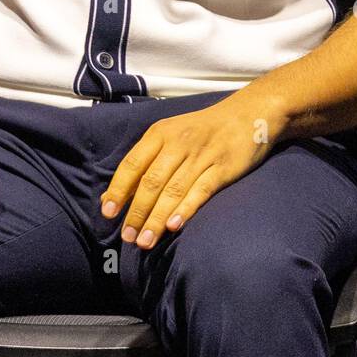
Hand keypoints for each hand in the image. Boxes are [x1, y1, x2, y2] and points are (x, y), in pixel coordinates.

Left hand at [98, 90, 283, 249]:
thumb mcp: (170, 135)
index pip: (132, 164)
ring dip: (156, 219)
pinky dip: (186, 209)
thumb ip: (145, 161)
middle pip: (151, 181)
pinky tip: (173, 226)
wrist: (248, 114)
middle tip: (128, 237)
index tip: (108, 213)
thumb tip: (114, 195)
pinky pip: (201, 190)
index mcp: (160, 133)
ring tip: (145, 242)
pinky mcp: (223, 167)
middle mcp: (178, 143)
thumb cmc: (201, 130)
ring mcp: (202, 155)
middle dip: (137, 212)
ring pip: (173, 190)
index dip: (119, 190)